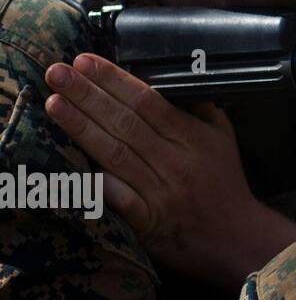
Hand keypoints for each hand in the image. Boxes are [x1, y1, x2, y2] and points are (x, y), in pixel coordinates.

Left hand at [44, 53, 295, 290]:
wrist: (238, 237)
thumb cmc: (225, 183)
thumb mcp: (222, 136)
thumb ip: (199, 106)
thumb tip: (175, 77)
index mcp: (194, 137)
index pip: (148, 101)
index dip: (116, 80)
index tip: (87, 62)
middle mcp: (176, 161)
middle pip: (126, 122)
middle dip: (89, 94)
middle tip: (58, 72)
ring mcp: (161, 191)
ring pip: (115, 153)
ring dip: (81, 127)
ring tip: (54, 103)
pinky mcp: (149, 221)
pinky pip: (118, 199)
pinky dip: (97, 183)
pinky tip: (72, 167)